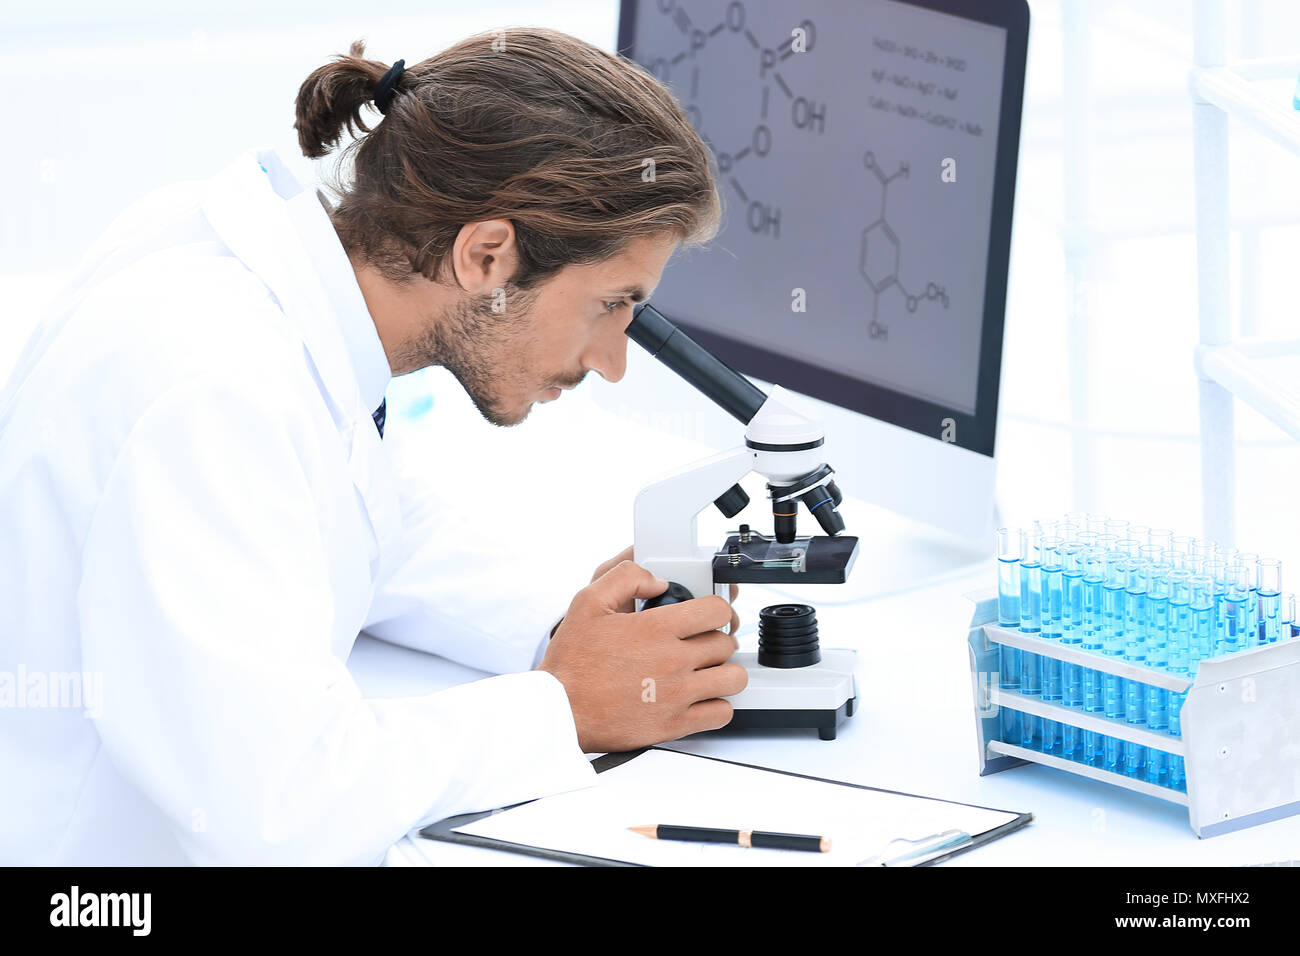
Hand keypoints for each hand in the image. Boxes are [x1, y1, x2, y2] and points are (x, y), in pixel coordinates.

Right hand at [539, 560, 747, 752]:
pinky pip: (721, 713)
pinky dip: (718, 705)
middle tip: (702, 642)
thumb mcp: (587, 603)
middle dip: (718, 639)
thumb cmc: (572, 663)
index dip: (717, 609)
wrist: (560, 711)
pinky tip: (702, 698)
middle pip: (726, 643)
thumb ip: (624, 578)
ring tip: (708, 671)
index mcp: (656, 629)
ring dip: (725, 672)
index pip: (716, 610)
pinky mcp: (675, 724)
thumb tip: (657, 580)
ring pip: (733, 678)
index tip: (710, 615)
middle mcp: (673, 661)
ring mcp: (677, 694)